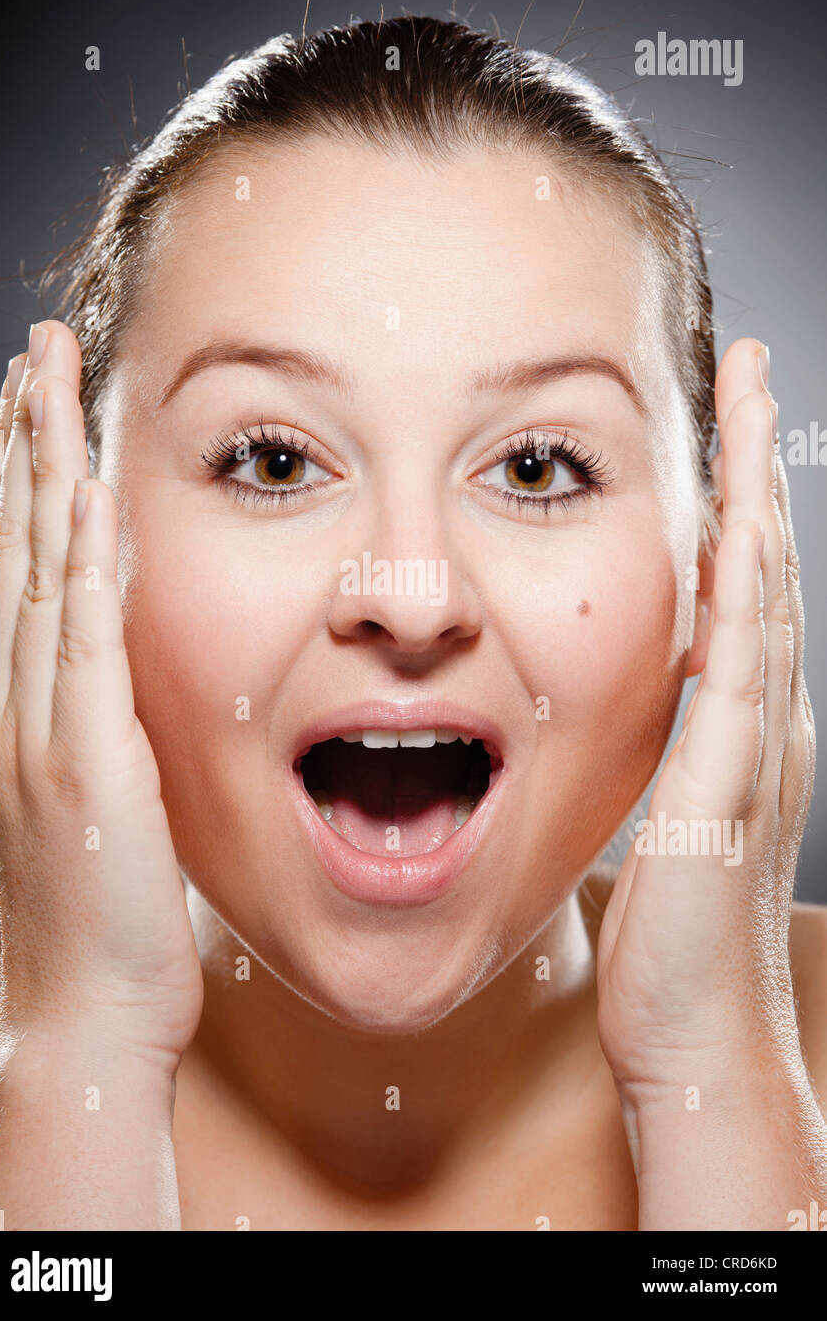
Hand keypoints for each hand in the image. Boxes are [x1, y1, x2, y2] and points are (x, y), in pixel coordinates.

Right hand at [0, 320, 202, 1074]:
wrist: (81, 1016)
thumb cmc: (91, 920)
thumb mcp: (67, 809)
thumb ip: (76, 731)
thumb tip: (98, 677)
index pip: (0, 574)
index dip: (12, 486)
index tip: (30, 412)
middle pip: (3, 549)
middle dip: (21, 445)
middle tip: (35, 356)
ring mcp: (30, 732)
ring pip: (31, 573)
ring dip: (43, 470)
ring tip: (52, 382)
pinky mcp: (83, 760)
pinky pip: (82, 639)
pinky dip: (82, 561)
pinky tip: (91, 493)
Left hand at [595, 338, 814, 1104]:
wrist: (694, 1030)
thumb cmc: (671, 934)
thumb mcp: (666, 816)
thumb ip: (667, 749)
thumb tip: (642, 700)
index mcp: (740, 723)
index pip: (742, 586)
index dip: (736, 499)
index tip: (725, 421)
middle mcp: (763, 720)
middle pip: (764, 565)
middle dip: (756, 466)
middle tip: (752, 374)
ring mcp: (757, 747)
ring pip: (763, 595)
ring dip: (755, 501)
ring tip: (752, 414)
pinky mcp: (729, 786)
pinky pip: (740, 670)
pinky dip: (743, 599)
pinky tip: (735, 537)